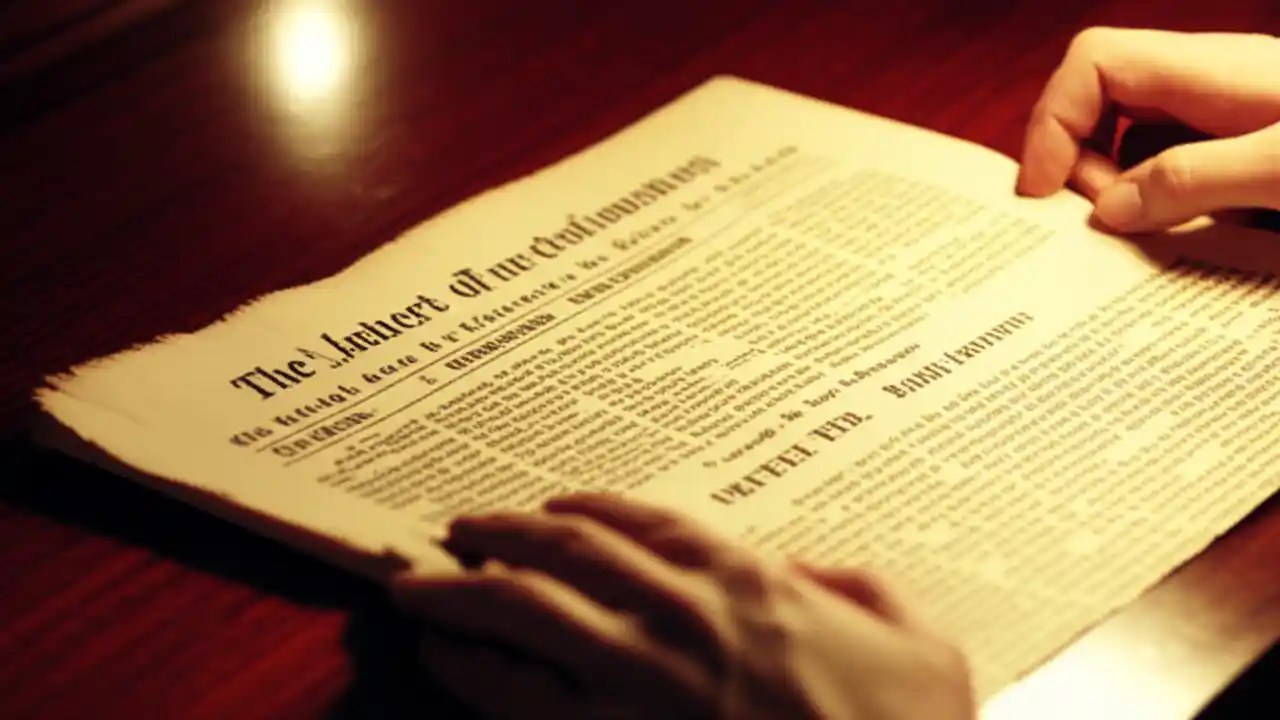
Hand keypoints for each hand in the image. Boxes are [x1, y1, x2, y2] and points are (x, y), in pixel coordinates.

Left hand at [394, 493, 973, 719]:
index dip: (587, 510)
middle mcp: (686, 620)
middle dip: (499, 535)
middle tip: (456, 528)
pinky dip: (471, 670)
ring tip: (419, 586)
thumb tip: (807, 571)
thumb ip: (860, 591)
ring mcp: (643, 687)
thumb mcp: (922, 643)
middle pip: (566, 556)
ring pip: (524, 616)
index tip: (549, 510)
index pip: (648, 522)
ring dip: (462, 593)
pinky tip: (444, 658)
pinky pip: (518, 700)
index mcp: (753, 584)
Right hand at [1017, 27, 1279, 231]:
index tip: (1043, 190)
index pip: (1095, 63)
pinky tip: (1186, 245)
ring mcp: (1233, 117)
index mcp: (1217, 71)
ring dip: (1117, 190)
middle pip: (1101, 100)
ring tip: (1143, 240)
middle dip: (1080, 164)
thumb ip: (1195, 180)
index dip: (1053, 121)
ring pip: (1135, 139)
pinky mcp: (1247, 153)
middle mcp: (1216, 84)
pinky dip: (1160, 207)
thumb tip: (1111, 208)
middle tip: (1103, 225)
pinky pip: (1176, 170)